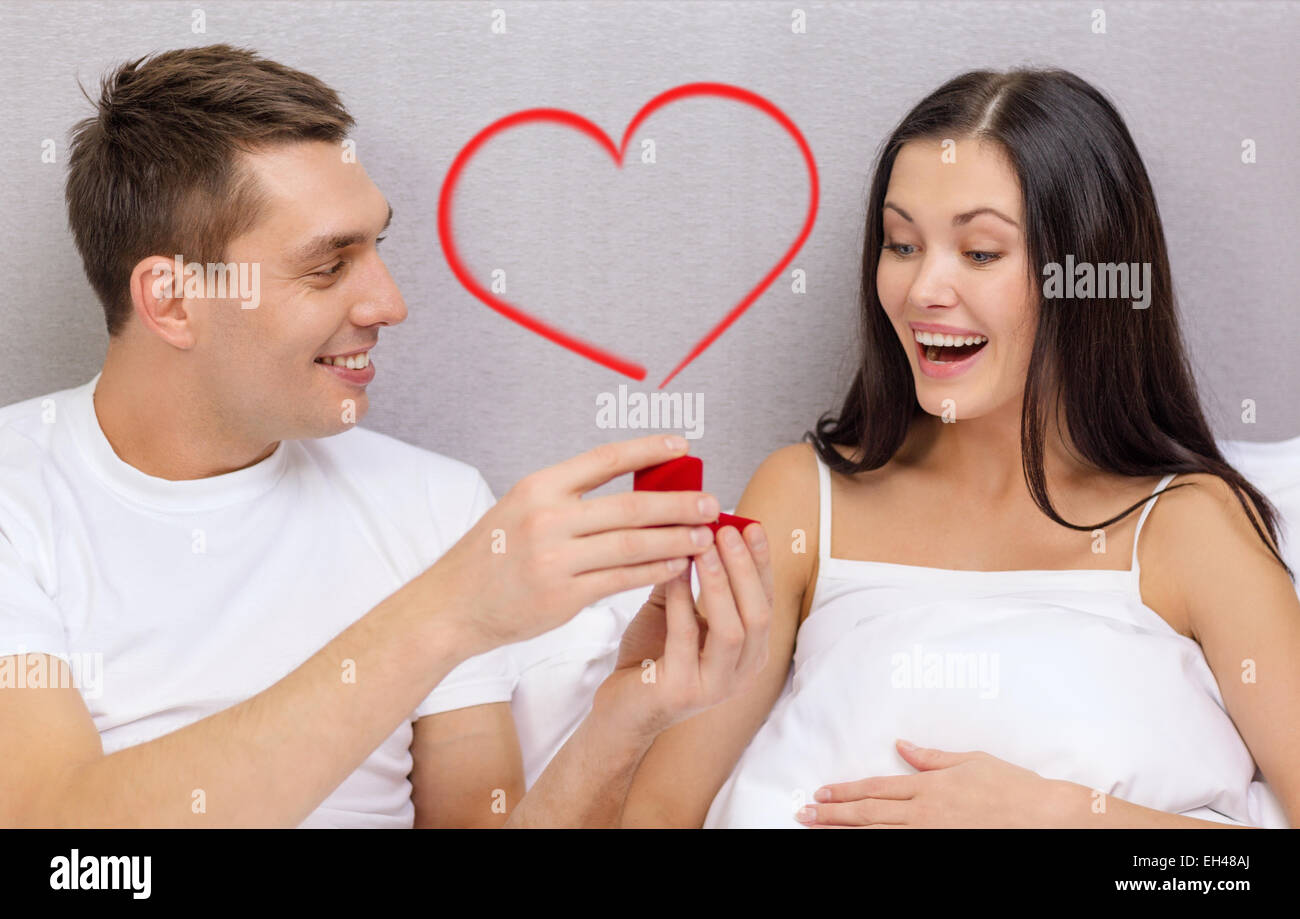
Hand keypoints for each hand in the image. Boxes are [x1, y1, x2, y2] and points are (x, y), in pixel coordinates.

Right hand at [431, 435, 721, 652]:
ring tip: (704, 537)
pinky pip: (621, 580)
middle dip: (678, 504)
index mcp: (539, 486)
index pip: (605, 459)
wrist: (452, 605)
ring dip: (675, 540)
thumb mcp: (521, 508)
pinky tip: (676, 566)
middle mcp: (547, 518)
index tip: (682, 445)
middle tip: (712, 503)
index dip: (648, 450)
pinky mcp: (562, 597)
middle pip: (629, 506)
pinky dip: (654, 571)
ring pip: (632, 545)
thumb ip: (570, 498)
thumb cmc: (493, 555)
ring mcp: (555, 559)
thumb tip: (633, 487)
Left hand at [591, 521, 774, 739]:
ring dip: (719, 583)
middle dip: (744, 568)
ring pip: (732, 629)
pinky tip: (673, 572)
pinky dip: (681, 601)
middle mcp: (743, 671)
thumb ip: (687, 577)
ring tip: (704, 547)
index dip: (760, 561)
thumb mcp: (675, 611)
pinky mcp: (684, 692)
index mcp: (750, 651)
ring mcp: (716, 686)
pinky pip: (686, 638)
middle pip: (759, 614)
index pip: (766, 599)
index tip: (751, 524)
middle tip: (727, 530)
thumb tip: (692, 527)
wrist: (621, 709)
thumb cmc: (651, 656)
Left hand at [796, 740, 1067, 827]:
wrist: (1045, 816)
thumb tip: (901, 745)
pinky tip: (857, 846)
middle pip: (868, 814)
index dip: (844, 792)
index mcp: (929, 787)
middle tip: (804, 816)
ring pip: (879, 835)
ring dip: (845, 832)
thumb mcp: (970, 761)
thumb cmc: (1012, 786)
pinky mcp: (945, 848)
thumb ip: (931, 758)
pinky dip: (877, 847)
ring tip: (817, 830)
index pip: (875, 790)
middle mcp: (925, 813)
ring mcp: (934, 835)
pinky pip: (902, 850)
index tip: (820, 795)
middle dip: (832, 815)